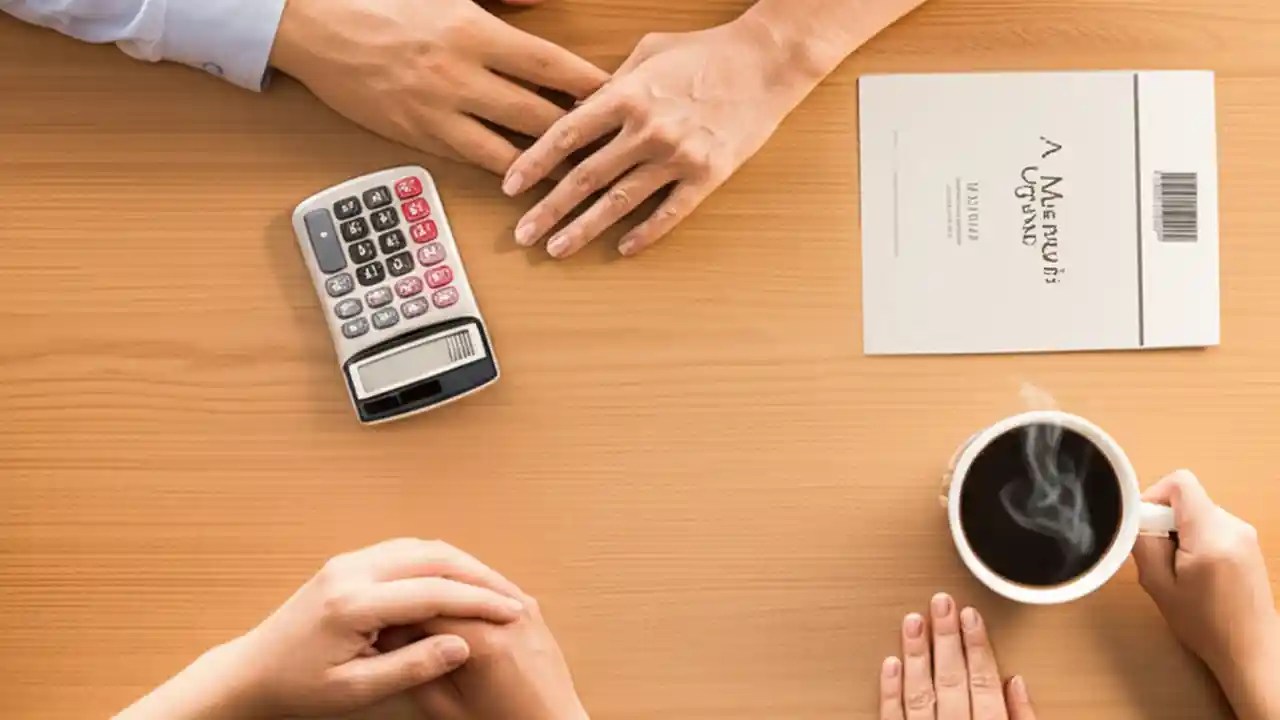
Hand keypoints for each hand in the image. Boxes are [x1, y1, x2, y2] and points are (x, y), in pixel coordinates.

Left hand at [116, 539, 527, 719]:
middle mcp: (351, 572)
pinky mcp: (348, 564)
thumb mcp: (355, 690)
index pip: (432, 592)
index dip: (478, 601)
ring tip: (492, 588)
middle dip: (479, 575)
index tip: (512, 612)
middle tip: (512, 595)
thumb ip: (411, 666)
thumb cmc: (296, 688)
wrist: (251, 673)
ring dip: (461, 564)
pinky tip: (457, 581)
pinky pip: (405, 551)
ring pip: (421, 548)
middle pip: (433, 558)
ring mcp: (348, 562)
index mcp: (352, 604)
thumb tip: (462, 645)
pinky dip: (438, 562)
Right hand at [269, 0, 607, 174]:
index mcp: (472, 30)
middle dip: (579, 134)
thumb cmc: (379, 0)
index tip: (617, 96)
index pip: (549, 64)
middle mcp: (460, 75)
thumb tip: (538, 3)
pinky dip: (503, 171)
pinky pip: (471, 161)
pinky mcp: (416, 137)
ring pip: (510, 152)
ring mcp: (438, 112)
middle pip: (539, 115)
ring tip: (578, 175)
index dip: (588, 84)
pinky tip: (526, 178)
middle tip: (609, 145)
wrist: (313, 24)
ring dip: (546, 166)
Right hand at [400, 594, 586, 719]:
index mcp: (486, 642)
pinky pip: (488, 585)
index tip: (374, 620)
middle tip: (389, 605)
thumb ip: (415, 670)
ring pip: (469, 577)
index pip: (426, 607)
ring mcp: (524, 606)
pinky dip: (463, 587)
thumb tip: (387, 636)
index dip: (394, 611)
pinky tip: (443, 598)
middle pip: (448, 585)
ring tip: (412, 598)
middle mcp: (509, 614)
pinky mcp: (529, 607)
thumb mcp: (446, 708)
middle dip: (416, 591)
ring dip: (439, 582)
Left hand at [502, 14, 827, 257]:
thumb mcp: (647, 52)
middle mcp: (647, 129)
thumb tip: (579, 109)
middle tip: (523, 235)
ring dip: (584, 228)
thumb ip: (611, 84)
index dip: (533, 164)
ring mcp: (677, 156)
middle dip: (549, 209)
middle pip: (585, 177)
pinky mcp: (707, 175)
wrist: (767, 61)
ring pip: (620, 201)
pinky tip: (622, 248)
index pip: (566, 136)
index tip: (510, 187)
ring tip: (558, 248)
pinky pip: (670, 212)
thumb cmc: (707, 51)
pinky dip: (645, 233)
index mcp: (627, 96)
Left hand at [880, 594, 1036, 719]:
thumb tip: (1018, 684)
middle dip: (947, 637)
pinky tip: (891, 663)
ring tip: (913, 621)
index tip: (970, 615)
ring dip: (917, 654)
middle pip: (951, 680)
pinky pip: (893, 718)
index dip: (977, 646)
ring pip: (920, 693)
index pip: (984, 683)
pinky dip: (891, 691)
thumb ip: (1024, 719)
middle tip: (942, 604)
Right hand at [1133, 470, 1279, 719]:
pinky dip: (1195, 540)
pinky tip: (1195, 573)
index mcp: (1211, 534)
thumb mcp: (1158, 585)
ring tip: (1178, 571)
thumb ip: (1144, 543)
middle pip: (1187, 500)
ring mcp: (1245, 533)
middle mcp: (1233, 526)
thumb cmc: (1203, 624)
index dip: (1153, 496)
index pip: (1180, 483)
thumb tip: (1135, 517)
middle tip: (1158, 559)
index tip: (1144, 527)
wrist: (1251, 649)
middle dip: (1164, 522)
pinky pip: (1211, 526)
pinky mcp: (1248, 543)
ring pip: (1197, 514)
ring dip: (1179, 533)